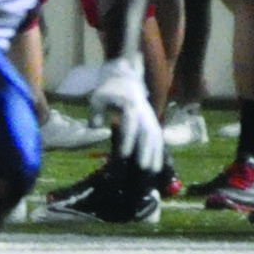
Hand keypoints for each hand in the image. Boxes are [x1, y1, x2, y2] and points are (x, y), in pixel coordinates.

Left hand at [88, 57, 163, 172]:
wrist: (126, 80)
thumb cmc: (109, 91)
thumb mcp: (98, 98)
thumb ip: (96, 113)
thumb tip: (95, 127)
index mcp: (130, 105)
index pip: (130, 125)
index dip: (127, 140)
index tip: (122, 155)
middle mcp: (143, 113)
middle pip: (147, 134)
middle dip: (145, 152)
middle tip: (142, 169)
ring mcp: (150, 119)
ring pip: (156, 138)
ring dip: (155, 155)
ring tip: (153, 173)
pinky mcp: (153, 123)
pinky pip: (159, 139)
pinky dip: (159, 153)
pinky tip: (157, 168)